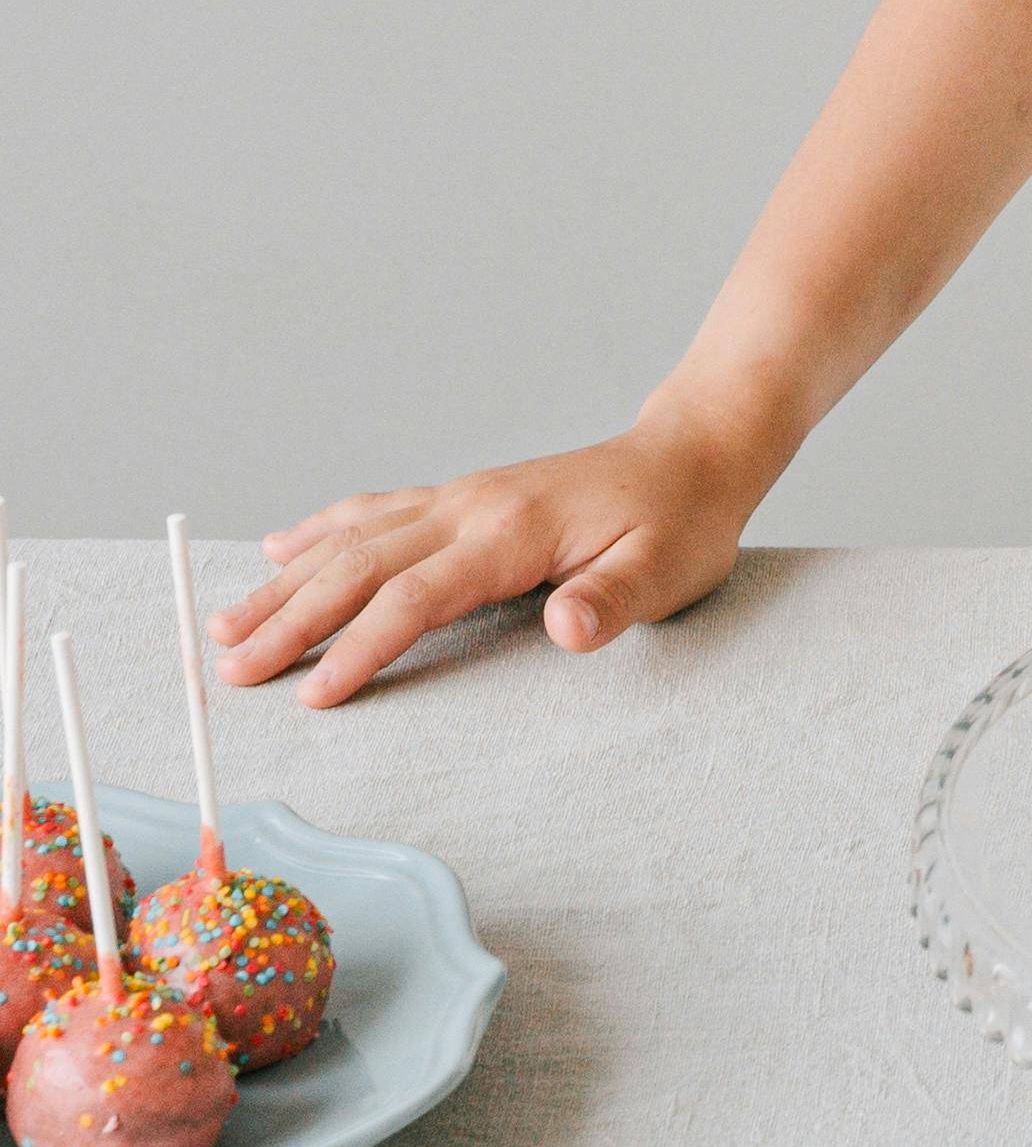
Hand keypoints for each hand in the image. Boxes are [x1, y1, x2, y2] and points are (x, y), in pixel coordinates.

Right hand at [208, 430, 754, 706]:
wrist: (691, 455)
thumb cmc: (680, 522)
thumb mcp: (667, 572)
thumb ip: (613, 602)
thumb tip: (568, 630)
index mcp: (512, 532)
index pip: (418, 595)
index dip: (361, 644)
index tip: (311, 691)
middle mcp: (472, 506)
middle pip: (362, 565)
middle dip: (291, 618)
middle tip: (230, 669)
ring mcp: (462, 495)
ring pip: (354, 536)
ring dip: (287, 580)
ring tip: (225, 621)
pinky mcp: (464, 496)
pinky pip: (376, 509)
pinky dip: (320, 529)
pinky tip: (281, 548)